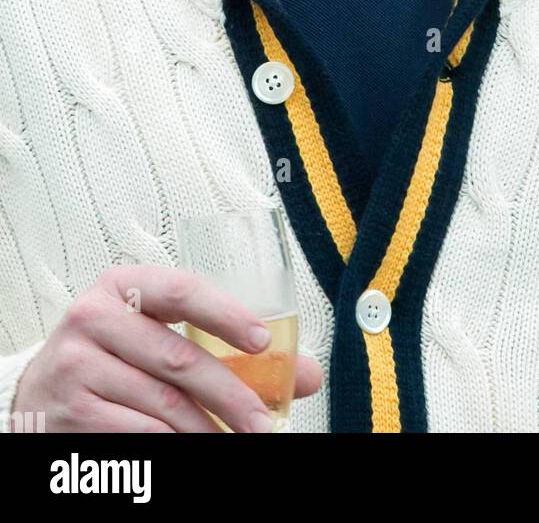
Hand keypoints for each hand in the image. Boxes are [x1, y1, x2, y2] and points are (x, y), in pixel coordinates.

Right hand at [10, 265, 322, 432]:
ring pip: (163, 405)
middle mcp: (94, 316)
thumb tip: (305, 374)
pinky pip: (138, 433)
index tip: (263, 343)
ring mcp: (77, 365)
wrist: (39, 392)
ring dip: (208, 431)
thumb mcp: (156, 333)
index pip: (182, 290)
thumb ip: (224, 345)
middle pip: (179, 358)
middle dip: (231, 396)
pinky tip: (196, 446)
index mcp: (123, 284)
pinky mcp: (72, 410)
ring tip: (237, 440)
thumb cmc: (112, 355)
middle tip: (264, 423)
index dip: (226, 315)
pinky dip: (174, 445)